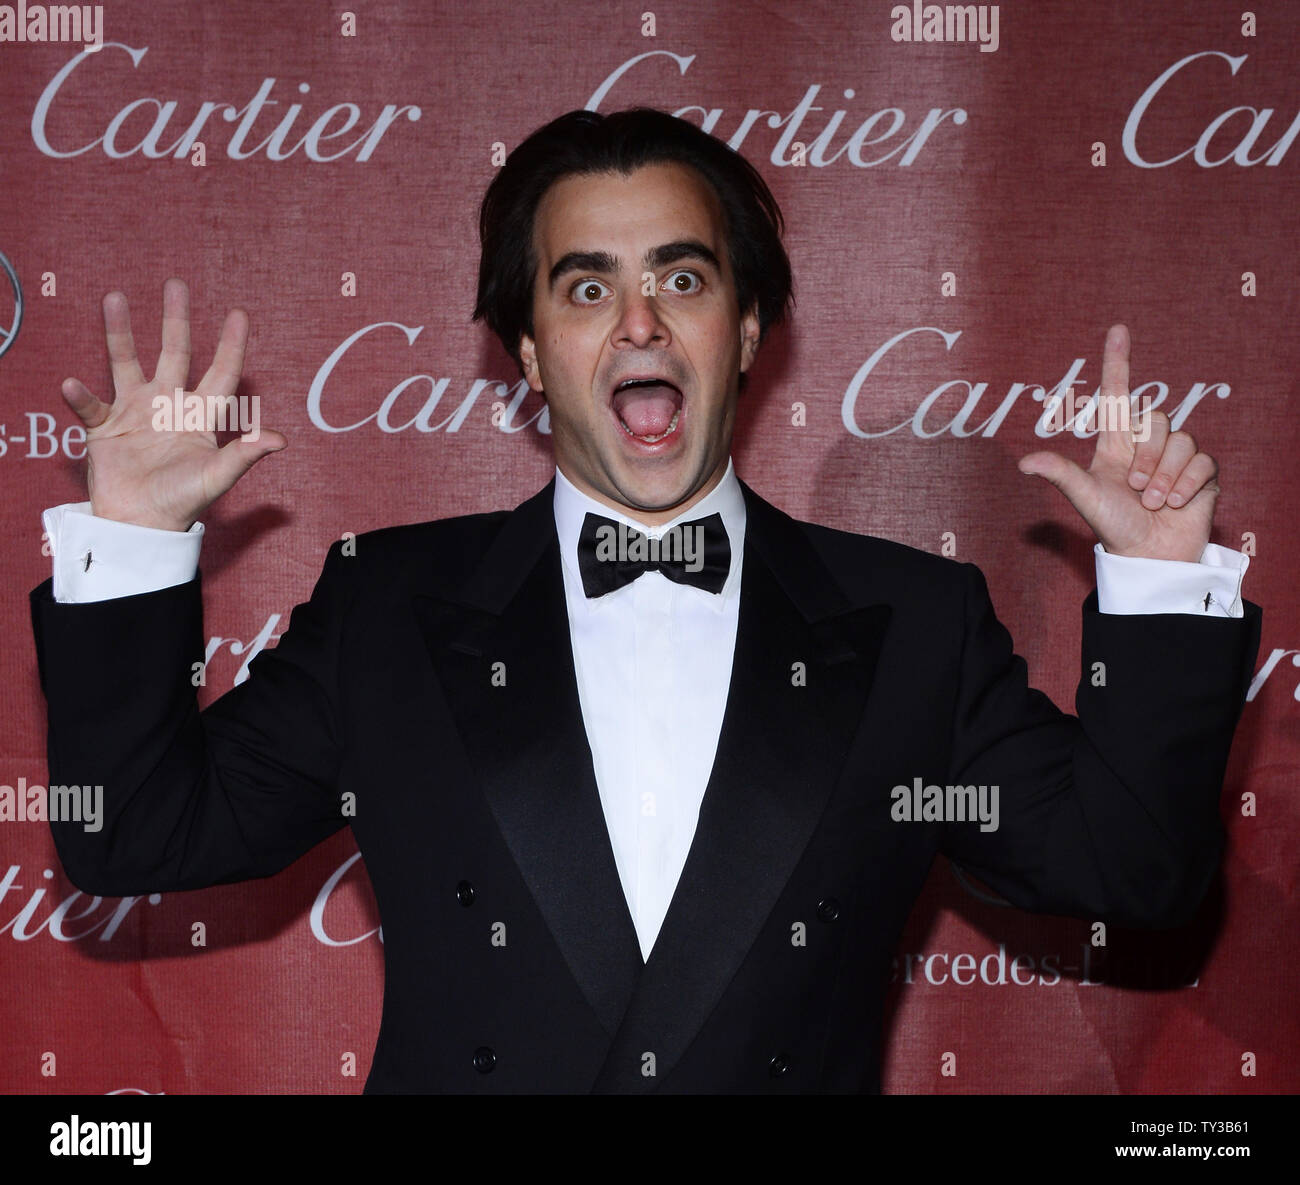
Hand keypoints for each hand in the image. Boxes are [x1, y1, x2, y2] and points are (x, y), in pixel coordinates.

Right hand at [61, 277, 284, 531]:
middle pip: (175, 354)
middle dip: (175, 320)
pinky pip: (91, 406)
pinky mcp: (105, 429)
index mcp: (201, 417)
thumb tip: (280, 440)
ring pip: (126, 363)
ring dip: (120, 333)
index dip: (230, 345)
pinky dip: (81, 397)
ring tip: (114, 298)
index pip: (221, 372)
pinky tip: (72, 385)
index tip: (238, 313)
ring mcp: (135, 413)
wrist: (142, 526)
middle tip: (176, 285)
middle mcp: (169, 406)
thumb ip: (244, 455)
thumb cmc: (183, 503)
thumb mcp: (217, 477)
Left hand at [1018, 325, 1218, 561]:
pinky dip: (1186, 484)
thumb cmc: (1113, 526)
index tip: (1117, 330)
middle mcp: (1147, 445)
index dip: (1118, 362)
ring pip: (1180, 439)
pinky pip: (1202, 460)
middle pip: (1157, 419)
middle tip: (1136, 487)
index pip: (1118, 395)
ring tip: (1153, 500)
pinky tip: (1176, 503)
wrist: (1148, 556)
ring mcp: (1176, 457)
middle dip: (1146, 456)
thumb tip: (1023, 462)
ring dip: (1164, 474)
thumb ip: (1060, 473)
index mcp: (1116, 444)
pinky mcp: (1202, 473)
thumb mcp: (1084, 496)